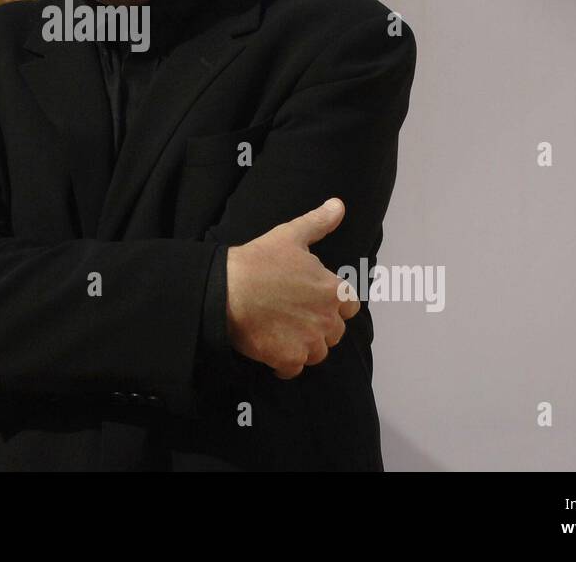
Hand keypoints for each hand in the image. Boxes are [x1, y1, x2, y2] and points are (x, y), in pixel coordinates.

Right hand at [224, 197, 360, 378]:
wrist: (225, 289)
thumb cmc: (258, 261)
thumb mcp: (291, 235)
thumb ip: (319, 222)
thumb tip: (338, 206)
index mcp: (333, 290)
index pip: (349, 306)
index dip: (332, 304)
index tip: (312, 300)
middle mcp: (327, 319)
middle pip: (334, 332)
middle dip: (318, 326)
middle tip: (292, 316)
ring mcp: (309, 342)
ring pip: (317, 353)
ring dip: (303, 346)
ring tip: (281, 332)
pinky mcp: (288, 359)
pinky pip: (294, 369)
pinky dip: (284, 363)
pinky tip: (271, 349)